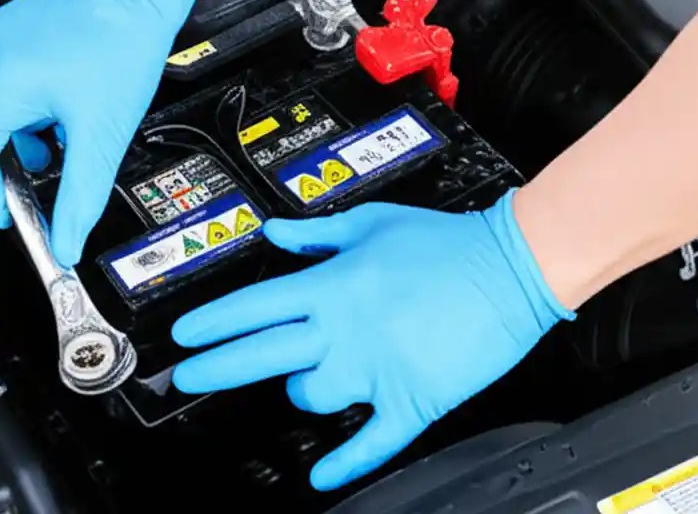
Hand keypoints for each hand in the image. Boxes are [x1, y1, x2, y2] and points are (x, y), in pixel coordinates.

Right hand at [0, 0, 204, 265]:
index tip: (8, 210)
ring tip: (48, 145)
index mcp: (0, 83)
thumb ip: (81, 196)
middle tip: (13, 187)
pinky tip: (50, 115)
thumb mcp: (103, 134)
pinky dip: (10, 111)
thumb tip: (67, 241)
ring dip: (1, 137)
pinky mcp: (1, 34)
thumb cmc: (122, 43)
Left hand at [170, 192, 573, 490]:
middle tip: (187, 378)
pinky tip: (322, 476)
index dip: (213, 323)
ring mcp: (376, 368)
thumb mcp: (371, 223)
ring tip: (311, 383)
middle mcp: (345, 328)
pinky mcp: (411, 398)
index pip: (255, 307)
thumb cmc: (446, 242)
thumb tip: (274, 232)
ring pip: (311, 396)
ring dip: (304, 392)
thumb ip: (315, 233)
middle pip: (263, 354)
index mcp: (332, 283)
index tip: (184, 336)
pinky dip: (345, 462)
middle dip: (217, 368)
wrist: (513, 265)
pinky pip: (370, 440)